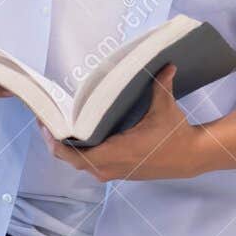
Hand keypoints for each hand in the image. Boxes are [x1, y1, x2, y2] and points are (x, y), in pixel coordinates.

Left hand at [43, 65, 208, 181]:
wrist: (190, 158)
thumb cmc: (176, 134)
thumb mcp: (166, 108)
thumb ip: (162, 84)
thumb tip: (167, 63)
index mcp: (119, 152)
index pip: (77, 156)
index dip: (56, 142)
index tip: (45, 124)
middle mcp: (112, 166)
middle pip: (71, 160)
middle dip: (55, 142)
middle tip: (45, 120)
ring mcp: (114, 171)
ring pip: (79, 164)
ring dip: (66, 148)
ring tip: (56, 126)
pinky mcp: (118, 172)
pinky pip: (90, 165)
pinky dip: (79, 152)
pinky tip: (75, 136)